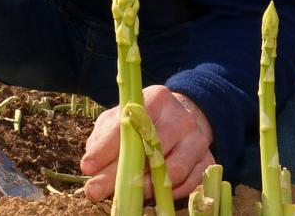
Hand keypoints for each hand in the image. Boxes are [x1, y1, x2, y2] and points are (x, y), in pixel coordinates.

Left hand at [80, 85, 214, 202]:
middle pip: (150, 149)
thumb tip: (90, 166)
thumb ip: (104, 138)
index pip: (128, 125)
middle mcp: (181, 117)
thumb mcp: (120, 119)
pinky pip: (188, 184)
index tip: (87, 168)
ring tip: (127, 194)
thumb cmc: (144, 121)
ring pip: (173, 170)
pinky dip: (167, 193)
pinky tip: (151, 194)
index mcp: (157, 99)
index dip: (105, 149)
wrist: (182, 119)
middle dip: (119, 174)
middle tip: (96, 191)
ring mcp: (198, 139)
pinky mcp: (207, 160)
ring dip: (146, 187)